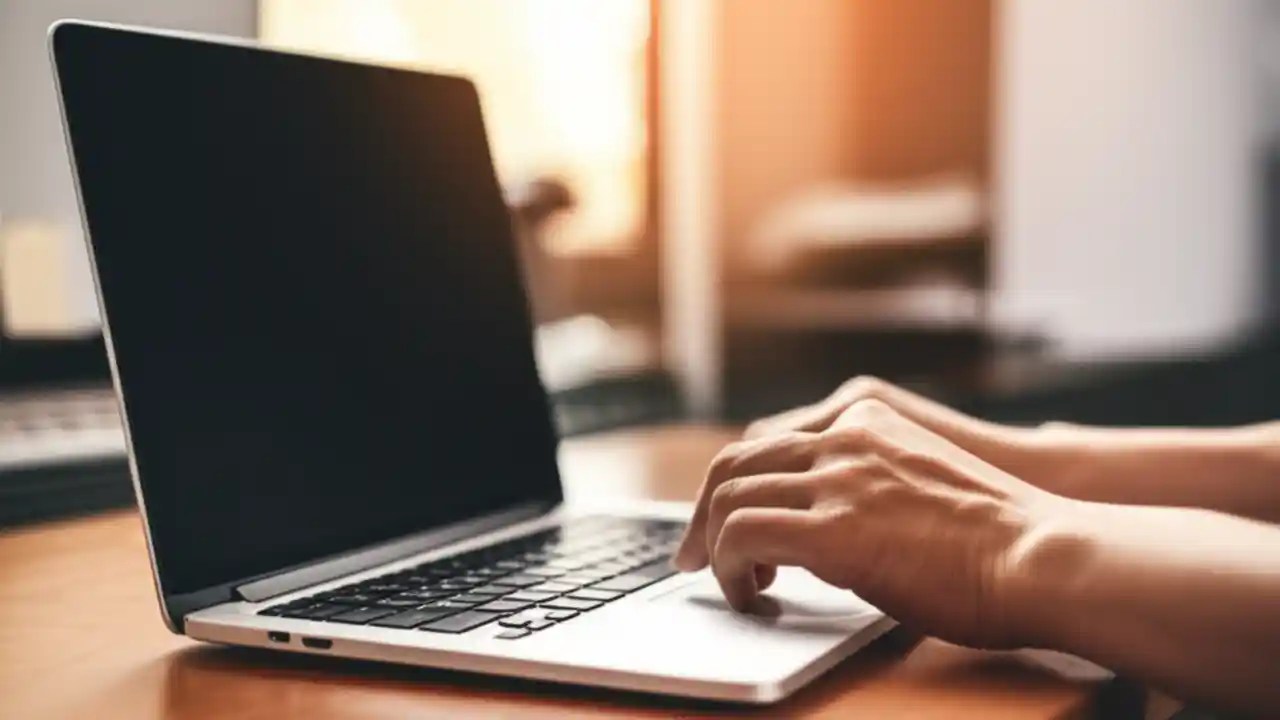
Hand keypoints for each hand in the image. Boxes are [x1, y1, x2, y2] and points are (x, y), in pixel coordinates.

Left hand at [674, 398, 1073, 648]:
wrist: (1044, 555)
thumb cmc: (998, 540)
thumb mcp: (920, 485)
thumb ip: (865, 488)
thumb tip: (818, 529)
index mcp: (864, 421)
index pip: (766, 442)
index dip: (733, 485)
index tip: (720, 522)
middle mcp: (844, 437)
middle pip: (734, 463)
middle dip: (702, 515)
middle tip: (690, 557)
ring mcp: (839, 477)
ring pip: (730, 497)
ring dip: (714, 546)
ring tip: (726, 583)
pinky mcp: (835, 526)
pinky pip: (744, 536)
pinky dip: (731, 569)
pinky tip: (752, 595)